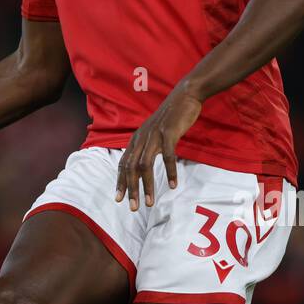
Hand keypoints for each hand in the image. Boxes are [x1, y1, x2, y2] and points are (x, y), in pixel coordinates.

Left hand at [115, 86, 202, 210]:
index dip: (120, 182)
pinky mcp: (168, 133)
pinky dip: (169, 171)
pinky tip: (173, 184)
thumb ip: (147, 147)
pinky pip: (167, 156)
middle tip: (133, 207)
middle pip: (131, 167)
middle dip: (131, 189)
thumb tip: (142, 165)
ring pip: (145, 165)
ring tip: (150, 202)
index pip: (123, 164)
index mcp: (137, 139)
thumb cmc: (170, 117)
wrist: (184, 96)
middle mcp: (141, 138)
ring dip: (146, 185)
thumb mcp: (153, 133)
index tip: (119, 199)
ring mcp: (154, 135)